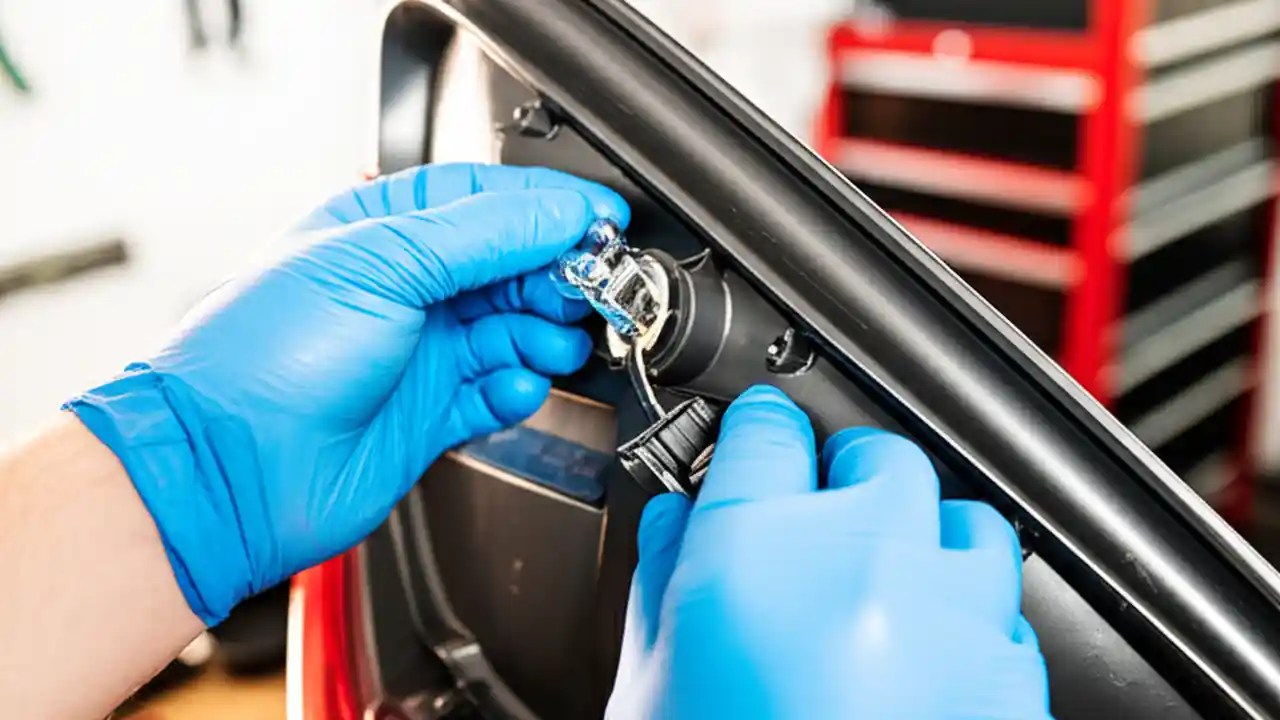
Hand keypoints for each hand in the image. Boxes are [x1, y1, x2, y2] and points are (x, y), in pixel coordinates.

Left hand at [67, 163, 627, 624]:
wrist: (227, 470)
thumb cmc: (266, 357)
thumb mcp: (383, 262)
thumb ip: (484, 234)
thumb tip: (560, 212)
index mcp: (385, 229)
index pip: (489, 199)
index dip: (551, 209)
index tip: (603, 223)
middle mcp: (406, 287)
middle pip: (513, 267)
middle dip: (558, 277)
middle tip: (590, 292)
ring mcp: (420, 353)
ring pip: (515, 332)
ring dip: (544, 336)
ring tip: (551, 345)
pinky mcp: (431, 416)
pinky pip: (499, 395)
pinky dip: (519, 391)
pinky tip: (515, 389)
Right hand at [608, 386, 1050, 718]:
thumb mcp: (649, 680)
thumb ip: (663, 575)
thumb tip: (674, 518)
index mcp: (758, 548)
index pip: (765, 427)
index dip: (752, 427)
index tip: (752, 438)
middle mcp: (866, 561)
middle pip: (873, 451)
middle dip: (837, 473)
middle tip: (806, 520)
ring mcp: (952, 615)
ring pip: (958, 514)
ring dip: (919, 530)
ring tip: (878, 580)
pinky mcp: (1009, 675)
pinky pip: (1000, 603)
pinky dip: (964, 608)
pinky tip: (918, 649)